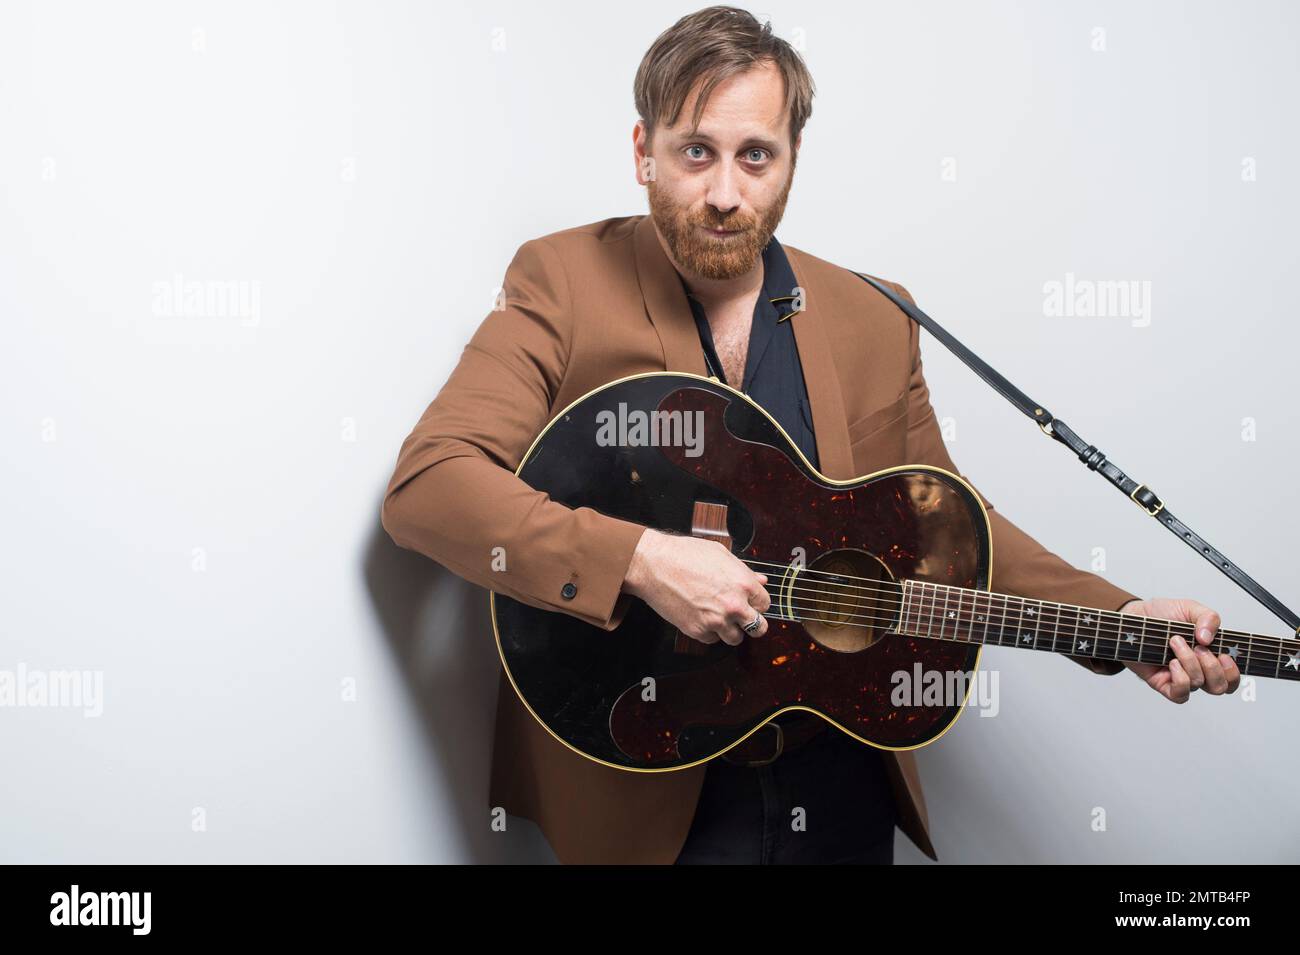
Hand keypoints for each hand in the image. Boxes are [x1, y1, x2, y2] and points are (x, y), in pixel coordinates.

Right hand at [622, 528, 770, 645]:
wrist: (654, 565)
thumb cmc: (684, 554)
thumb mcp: (720, 554)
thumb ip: (744, 571)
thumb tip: (760, 580)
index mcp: (743, 583)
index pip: (765, 604)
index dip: (757, 603)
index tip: (750, 603)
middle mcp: (733, 605)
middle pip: (758, 628)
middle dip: (753, 623)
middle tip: (744, 619)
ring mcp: (716, 620)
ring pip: (736, 639)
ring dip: (730, 630)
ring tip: (719, 618)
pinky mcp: (698, 630)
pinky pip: (712, 640)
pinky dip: (709, 632)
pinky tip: (702, 617)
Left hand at [1117, 598, 1238, 702]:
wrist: (1134, 616)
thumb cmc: (1162, 614)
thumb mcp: (1189, 608)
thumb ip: (1208, 618)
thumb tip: (1208, 639)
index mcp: (1210, 655)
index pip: (1231, 678)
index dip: (1232, 672)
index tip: (1224, 655)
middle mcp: (1198, 669)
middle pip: (1219, 687)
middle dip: (1212, 667)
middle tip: (1197, 647)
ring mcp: (1180, 677)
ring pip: (1198, 685)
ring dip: (1190, 662)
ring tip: (1175, 643)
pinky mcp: (1163, 683)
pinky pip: (1179, 695)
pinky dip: (1180, 679)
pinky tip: (1172, 663)